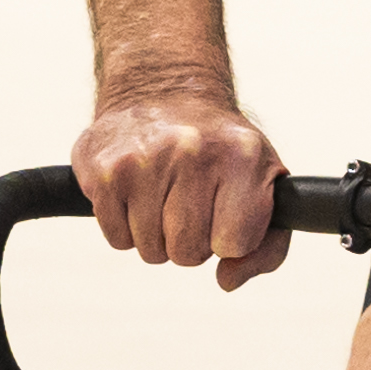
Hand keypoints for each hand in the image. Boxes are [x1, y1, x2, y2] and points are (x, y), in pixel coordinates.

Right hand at [74, 89, 291, 289]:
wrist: (162, 89)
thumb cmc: (219, 150)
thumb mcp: (263, 185)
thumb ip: (266, 246)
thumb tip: (226, 280)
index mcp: (242, 156)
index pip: (236, 244)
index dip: (228, 241)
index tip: (224, 215)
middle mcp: (193, 152)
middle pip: (188, 252)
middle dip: (190, 242)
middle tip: (188, 205)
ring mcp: (145, 159)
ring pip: (151, 251)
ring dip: (156, 236)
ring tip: (162, 196)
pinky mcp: (104, 170)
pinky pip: (117, 240)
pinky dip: (126, 228)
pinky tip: (136, 193)